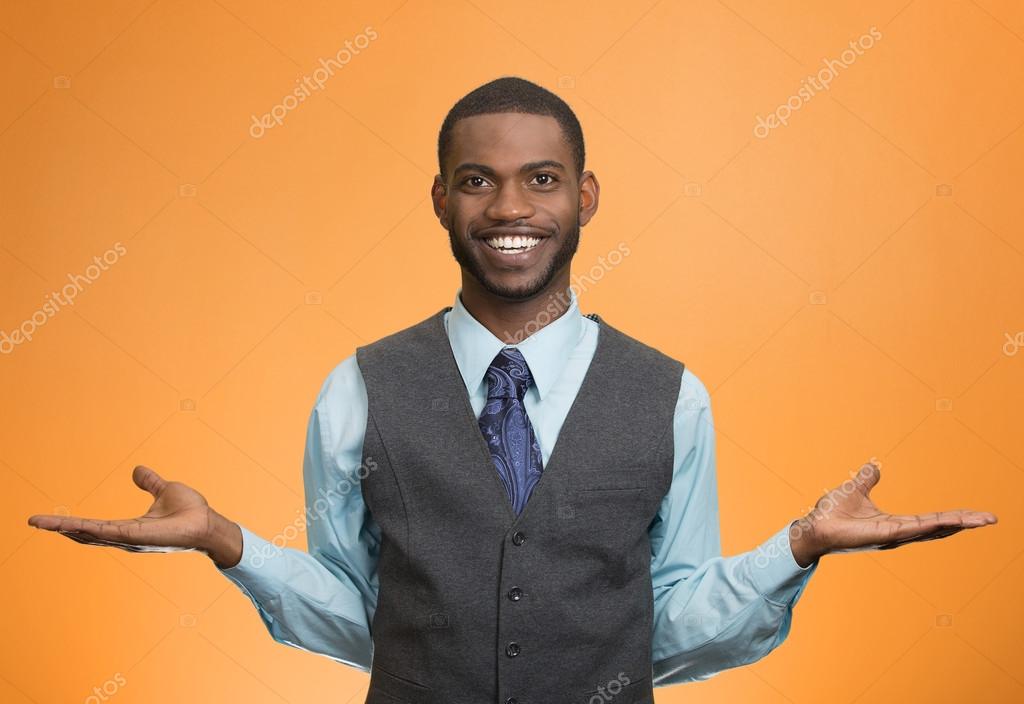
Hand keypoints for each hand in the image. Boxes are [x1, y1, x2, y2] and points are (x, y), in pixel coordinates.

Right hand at [27, 465, 241, 567]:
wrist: (207, 523)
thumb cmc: (190, 512)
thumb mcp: (165, 490)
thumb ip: (150, 483)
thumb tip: (136, 470)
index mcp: (128, 527)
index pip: (93, 526)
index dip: (71, 523)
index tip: (49, 520)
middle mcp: (124, 537)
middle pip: (85, 534)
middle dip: (60, 528)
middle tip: (34, 522)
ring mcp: (128, 539)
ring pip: (89, 533)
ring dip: (64, 528)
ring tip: (40, 523)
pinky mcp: (136, 536)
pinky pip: (105, 532)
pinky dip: (85, 528)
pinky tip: (66, 525)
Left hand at [788, 458, 997, 567]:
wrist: (814, 525)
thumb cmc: (832, 513)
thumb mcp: (856, 489)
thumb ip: (868, 479)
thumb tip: (874, 466)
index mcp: (895, 523)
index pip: (931, 520)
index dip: (954, 517)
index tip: (976, 515)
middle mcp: (898, 533)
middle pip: (938, 528)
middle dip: (965, 523)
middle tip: (990, 519)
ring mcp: (892, 536)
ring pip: (930, 530)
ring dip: (955, 524)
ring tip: (980, 520)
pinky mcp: (882, 536)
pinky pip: (911, 529)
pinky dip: (930, 526)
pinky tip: (949, 523)